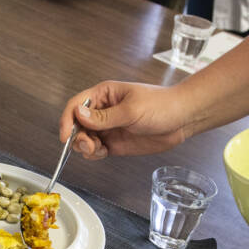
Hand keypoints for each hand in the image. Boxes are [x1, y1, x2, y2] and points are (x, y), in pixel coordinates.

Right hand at [59, 82, 190, 158]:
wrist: (182, 119)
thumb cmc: (161, 105)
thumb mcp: (131, 110)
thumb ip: (105, 117)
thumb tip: (79, 115)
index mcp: (104, 95)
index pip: (76, 105)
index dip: (67, 120)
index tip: (66, 135)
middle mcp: (103, 111)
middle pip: (77, 125)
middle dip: (78, 137)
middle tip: (89, 144)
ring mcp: (109, 127)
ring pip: (85, 139)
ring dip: (86, 147)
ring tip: (98, 149)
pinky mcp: (115, 142)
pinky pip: (96, 150)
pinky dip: (95, 154)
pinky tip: (103, 153)